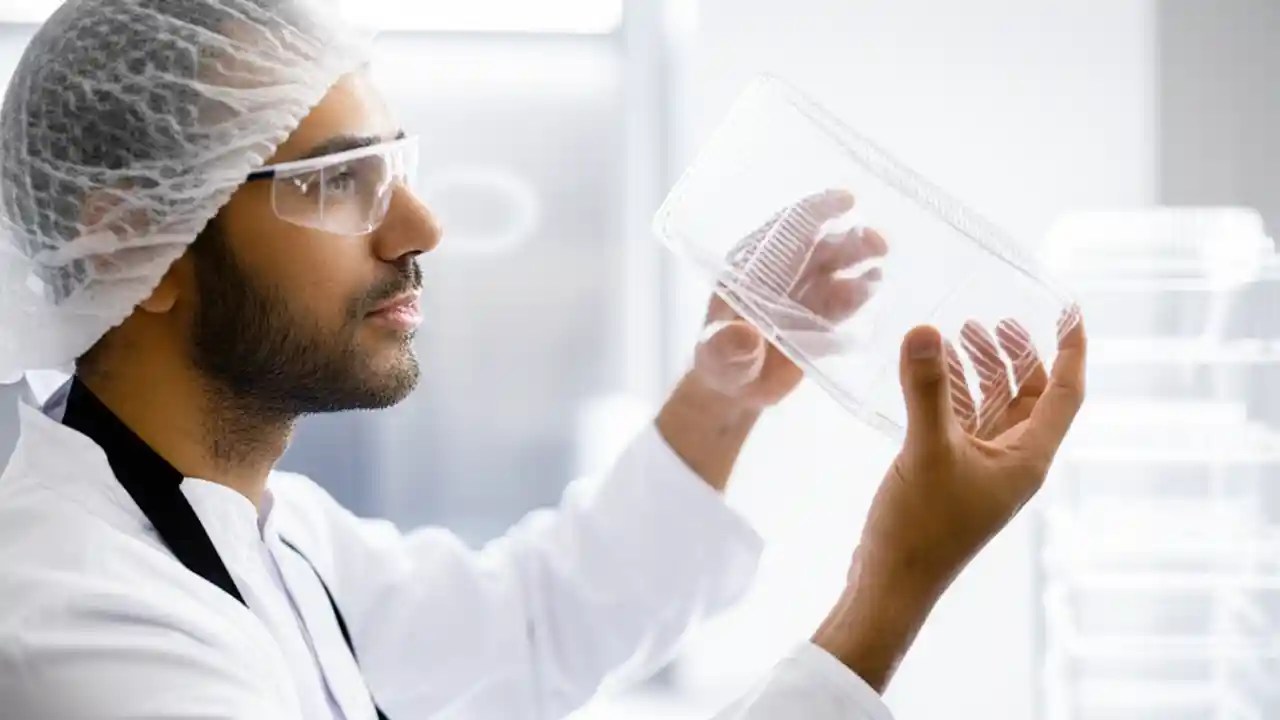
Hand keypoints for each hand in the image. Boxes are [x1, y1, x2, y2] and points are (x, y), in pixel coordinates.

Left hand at [689, 189, 886, 410]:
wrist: (735, 391)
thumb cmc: (719, 363)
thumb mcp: (717, 356)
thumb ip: (727, 346)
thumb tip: (743, 337)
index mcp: (751, 267)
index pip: (784, 229)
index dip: (815, 211)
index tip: (846, 200)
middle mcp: (781, 274)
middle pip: (819, 247)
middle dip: (850, 240)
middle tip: (878, 243)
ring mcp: (803, 296)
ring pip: (836, 272)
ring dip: (860, 265)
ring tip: (878, 269)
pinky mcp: (819, 321)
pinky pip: (842, 304)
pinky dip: (858, 296)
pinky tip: (872, 291)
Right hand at [813, 310, 1086, 689]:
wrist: (892, 582)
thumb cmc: (921, 527)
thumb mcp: (927, 449)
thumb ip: (927, 389)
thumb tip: (924, 330)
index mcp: (1028, 457)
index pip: (1066, 392)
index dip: (1071, 348)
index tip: (1068, 309)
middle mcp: (1013, 461)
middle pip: (1030, 394)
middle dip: (1017, 353)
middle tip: (996, 317)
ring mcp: (981, 469)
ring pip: (994, 406)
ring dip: (981, 370)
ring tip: (958, 333)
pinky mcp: (950, 474)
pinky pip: (961, 421)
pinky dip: (951, 392)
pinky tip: (928, 373)